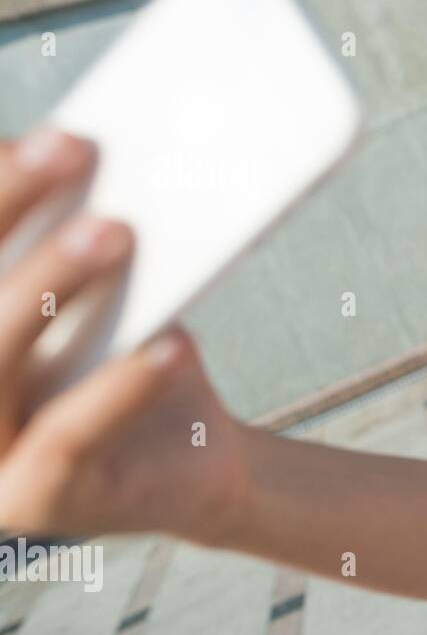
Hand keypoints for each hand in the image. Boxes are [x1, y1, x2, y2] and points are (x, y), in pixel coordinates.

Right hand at [0, 129, 250, 542]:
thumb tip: (103, 148)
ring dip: (52, 281)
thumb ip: (89, 240)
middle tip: (73, 147)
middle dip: (8, 206)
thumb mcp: (113, 296)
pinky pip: (67, 435)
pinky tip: (170, 344)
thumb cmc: (140, 362)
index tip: (22, 133)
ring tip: (119, 230)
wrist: (199, 464)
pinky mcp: (35, 501)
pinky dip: (120, 384)